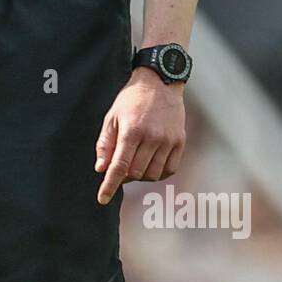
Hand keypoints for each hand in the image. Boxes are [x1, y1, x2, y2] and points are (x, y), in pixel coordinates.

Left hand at [94, 68, 185, 204]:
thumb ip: (106, 144)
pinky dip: (158, 173)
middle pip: (135, 173)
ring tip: (135, 162)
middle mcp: (152, 137)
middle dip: (124, 176)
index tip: (102, 199)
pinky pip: (170, 169)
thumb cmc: (131, 100)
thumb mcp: (112, 117)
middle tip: (120, 167)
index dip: (109, 185)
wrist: (160, 82)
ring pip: (153, 174)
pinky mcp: (180, 141)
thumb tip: (101, 168)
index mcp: (131, 130)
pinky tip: (150, 164)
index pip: (119, 166)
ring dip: (140, 175)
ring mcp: (168, 140)